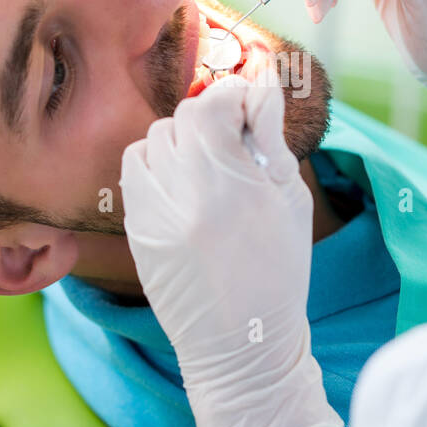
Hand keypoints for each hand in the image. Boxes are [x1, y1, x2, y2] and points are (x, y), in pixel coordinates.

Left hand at [119, 72, 342, 426]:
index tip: (251, 110)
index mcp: (230, 182)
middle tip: (236, 143)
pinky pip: (135, 170)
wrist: (242, 344)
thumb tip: (261, 82)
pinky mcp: (135, 229)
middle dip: (211, 119)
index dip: (236, 97)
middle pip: (183, 116)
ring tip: (208, 167)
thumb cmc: (280, 271)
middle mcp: (183, 192)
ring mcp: (152, 211)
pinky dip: (156, 165)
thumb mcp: (291, 199)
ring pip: (154, 138)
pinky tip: (182, 185)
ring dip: (181, 140)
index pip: (213, 102)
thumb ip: (271, 136)